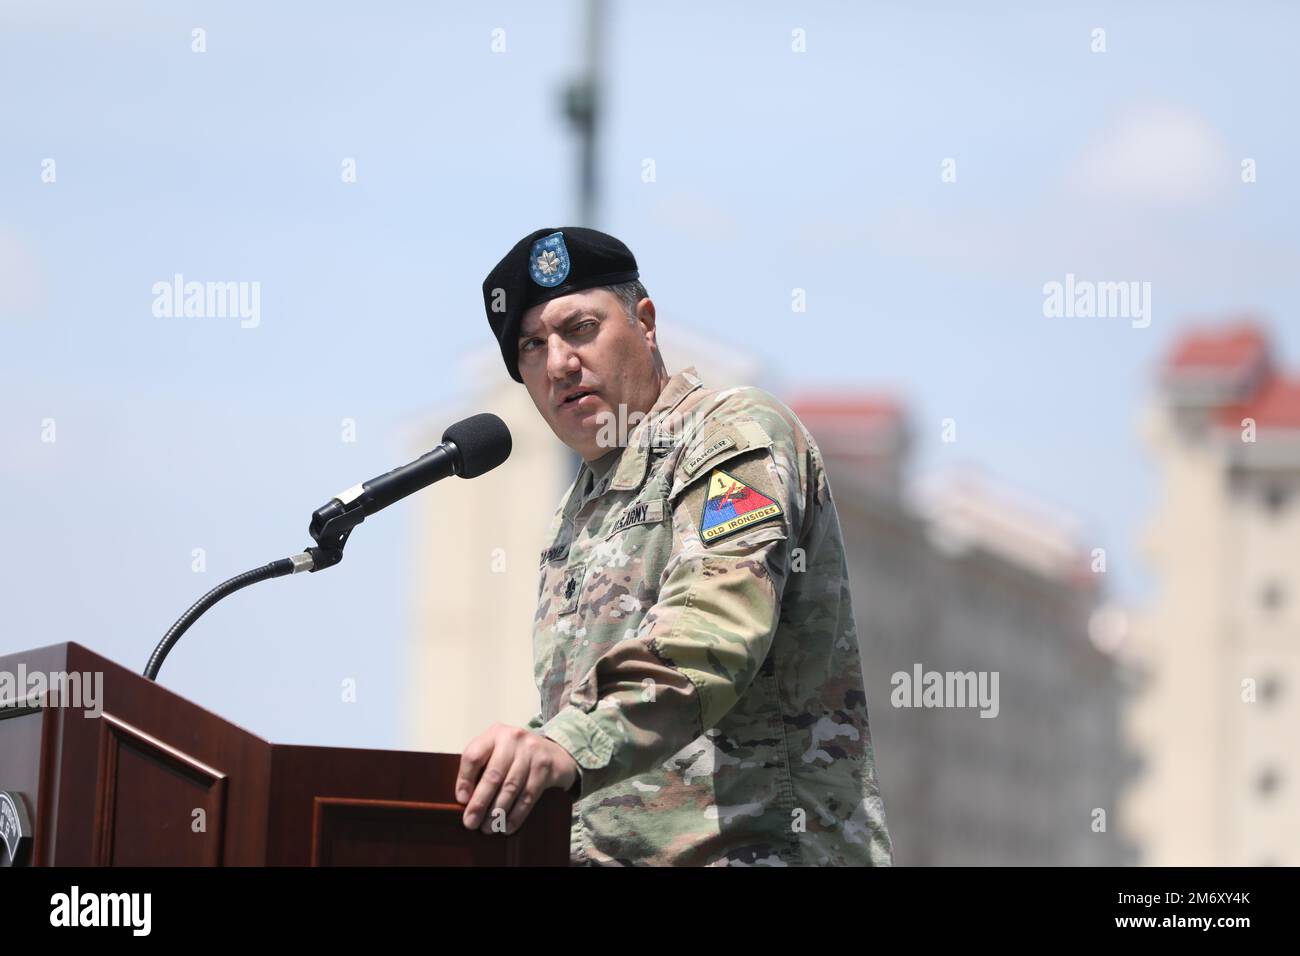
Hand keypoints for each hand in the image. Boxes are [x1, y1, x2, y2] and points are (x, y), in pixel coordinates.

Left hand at [456, 723, 578, 834]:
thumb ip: (482, 768)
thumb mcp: (498, 752)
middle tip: (471, 822)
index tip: (462, 800)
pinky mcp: (545, 766)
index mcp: (494, 734)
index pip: (473, 756)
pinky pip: (528, 795)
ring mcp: (531, 751)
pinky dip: (516, 814)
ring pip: (511, 787)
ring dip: (497, 812)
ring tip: (488, 828)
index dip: (465, 780)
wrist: (555, 753)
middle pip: (493, 774)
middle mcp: (513, 738)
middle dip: (480, 803)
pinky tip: (508, 826)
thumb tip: (466, 801)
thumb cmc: (518, 757)